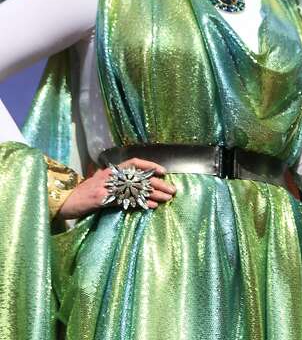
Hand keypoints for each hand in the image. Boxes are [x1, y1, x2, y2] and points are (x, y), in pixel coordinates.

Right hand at [59, 158, 175, 219]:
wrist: (62, 202)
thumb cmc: (83, 194)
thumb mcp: (100, 183)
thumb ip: (116, 182)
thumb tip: (136, 186)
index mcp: (111, 170)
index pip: (134, 162)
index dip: (150, 165)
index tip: (164, 172)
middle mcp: (110, 176)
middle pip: (139, 177)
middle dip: (158, 183)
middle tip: (172, 190)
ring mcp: (105, 187)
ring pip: (136, 189)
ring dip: (154, 194)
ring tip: (167, 198)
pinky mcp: (101, 199)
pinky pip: (125, 201)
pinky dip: (140, 203)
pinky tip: (152, 206)